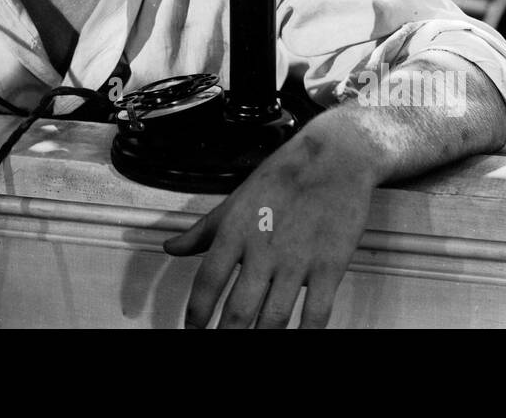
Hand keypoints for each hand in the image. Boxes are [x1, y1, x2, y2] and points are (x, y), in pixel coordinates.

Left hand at [163, 116, 377, 328]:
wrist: (335, 157)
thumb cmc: (284, 176)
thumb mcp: (235, 200)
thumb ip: (202, 230)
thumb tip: (170, 247)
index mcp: (236, 231)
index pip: (207, 282)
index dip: (196, 315)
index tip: (192, 331)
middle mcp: (263, 248)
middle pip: (238, 309)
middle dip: (226, 336)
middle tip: (219, 346)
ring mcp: (298, 260)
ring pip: (274, 318)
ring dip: (261, 340)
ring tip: (251, 347)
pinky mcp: (330, 266)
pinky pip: (316, 314)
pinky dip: (305, 335)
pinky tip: (297, 340)